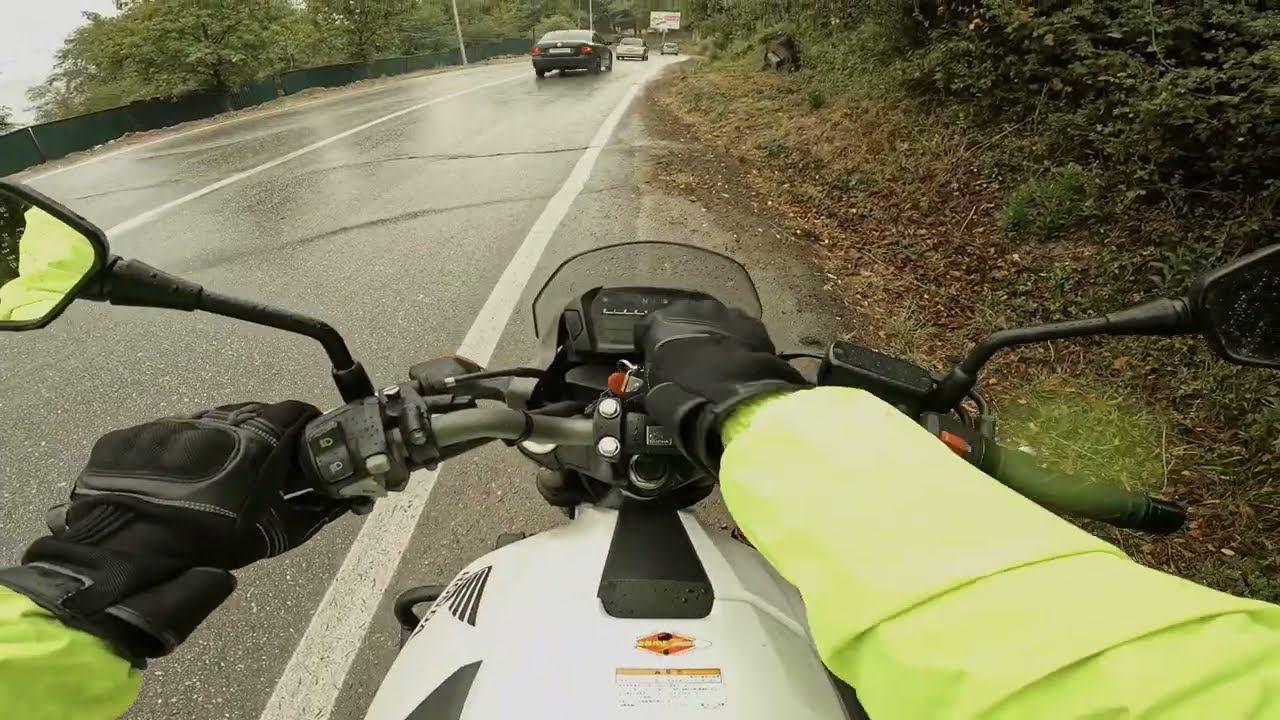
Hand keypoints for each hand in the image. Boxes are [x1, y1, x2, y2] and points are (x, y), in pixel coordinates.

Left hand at [0, 401, 352, 663]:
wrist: (125, 553)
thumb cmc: (211, 542)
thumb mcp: (272, 534)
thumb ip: (315, 513)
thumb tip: (345, 502)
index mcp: (258, 435)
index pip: (298, 412)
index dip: (307, 430)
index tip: (306, 452)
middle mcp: (216, 417)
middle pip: (254, 415)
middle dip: (265, 439)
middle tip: (263, 473)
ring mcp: (171, 422)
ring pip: (209, 425)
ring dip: (221, 446)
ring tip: (213, 481)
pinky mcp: (134, 432)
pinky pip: (167, 436)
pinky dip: (178, 454)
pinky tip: (172, 484)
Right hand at [636, 299, 804, 475]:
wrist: (738, 398)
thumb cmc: (687, 395)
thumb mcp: (657, 391)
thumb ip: (656, 378)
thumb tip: (658, 384)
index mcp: (661, 322)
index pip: (648, 327)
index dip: (651, 345)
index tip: (654, 359)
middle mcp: (693, 308)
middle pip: (685, 318)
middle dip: (686, 335)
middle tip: (689, 359)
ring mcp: (726, 312)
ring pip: (715, 321)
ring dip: (714, 336)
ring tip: (717, 360)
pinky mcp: (754, 324)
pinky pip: (740, 330)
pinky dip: (738, 341)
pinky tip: (740, 359)